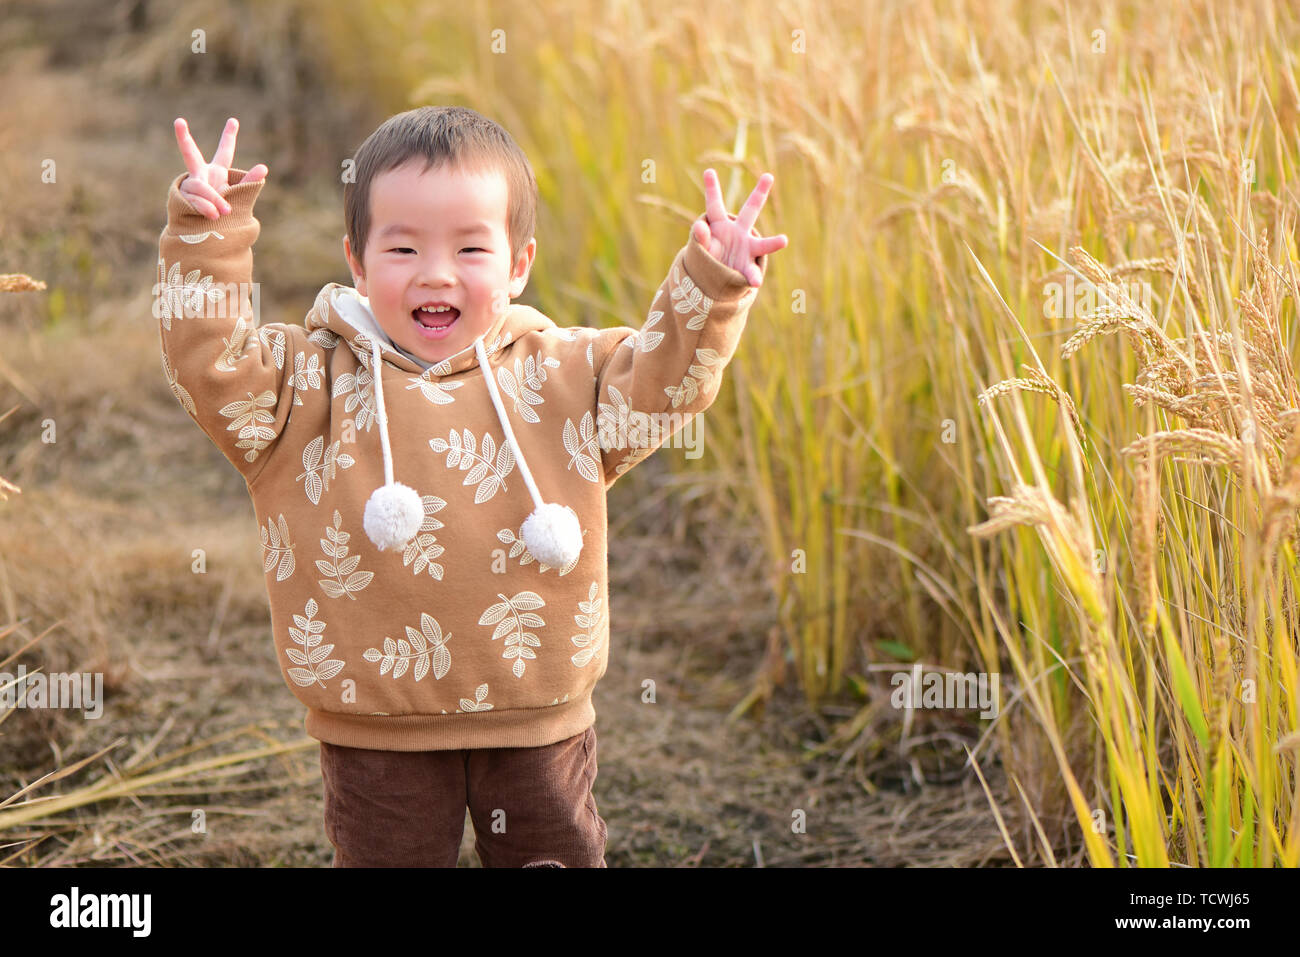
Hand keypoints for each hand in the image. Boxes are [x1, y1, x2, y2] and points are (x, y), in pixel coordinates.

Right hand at [173, 117, 268, 218]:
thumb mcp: (238, 195)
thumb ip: (249, 182)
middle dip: (184, 138)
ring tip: (223, 212)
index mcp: (217, 172)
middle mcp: (201, 175)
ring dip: (214, 199)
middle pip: (190, 155)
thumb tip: (264, 167)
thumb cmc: (224, 212)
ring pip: (200, 187)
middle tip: (178, 121)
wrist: (206, 231)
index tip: (233, 120)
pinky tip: (214, 216)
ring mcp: (190, 186)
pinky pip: (196, 201)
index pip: (225, 152)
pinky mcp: (183, 199)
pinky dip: (207, 208)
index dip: (229, 137)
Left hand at [690, 169, 787, 286]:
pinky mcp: (747, 268)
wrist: (718, 277)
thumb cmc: (711, 256)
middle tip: (768, 176)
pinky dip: (753, 278)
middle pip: (750, 210)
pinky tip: (755, 282)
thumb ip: (700, 237)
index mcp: (721, 225)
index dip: (712, 189)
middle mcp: (738, 232)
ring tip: (783, 240)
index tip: (708, 171)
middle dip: (759, 193)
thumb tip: (698, 226)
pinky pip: (751, 274)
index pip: (714, 205)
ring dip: (773, 243)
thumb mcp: (702, 246)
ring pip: (762, 244)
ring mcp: (746, 249)